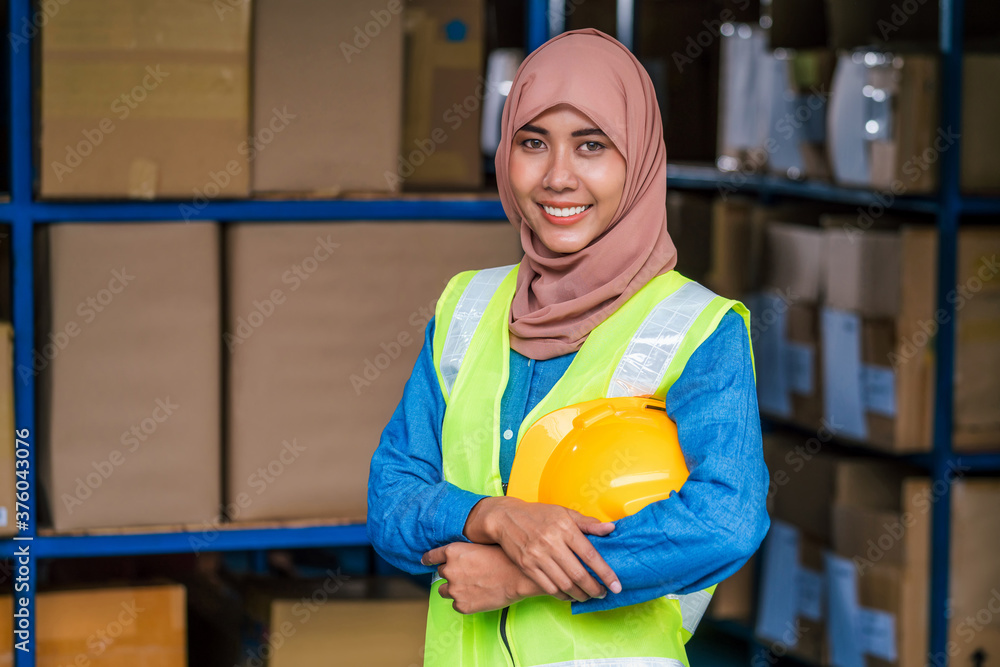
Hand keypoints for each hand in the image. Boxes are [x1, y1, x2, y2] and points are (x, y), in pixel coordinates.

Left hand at [421, 543, 571, 613]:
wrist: (516, 577)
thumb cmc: (504, 558)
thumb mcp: (481, 545)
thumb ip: (465, 550)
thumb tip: (460, 556)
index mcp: (452, 552)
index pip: (431, 556)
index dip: (429, 559)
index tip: (425, 561)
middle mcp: (449, 570)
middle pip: (441, 573)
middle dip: (451, 573)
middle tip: (466, 574)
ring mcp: (454, 589)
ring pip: (444, 591)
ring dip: (453, 589)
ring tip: (471, 587)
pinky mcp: (462, 605)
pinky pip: (456, 604)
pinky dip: (464, 601)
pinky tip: (478, 596)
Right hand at [463, 497, 620, 602]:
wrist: (505, 518)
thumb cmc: (538, 514)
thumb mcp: (564, 512)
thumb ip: (587, 523)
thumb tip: (611, 529)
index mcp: (565, 528)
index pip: (590, 554)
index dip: (605, 572)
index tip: (616, 585)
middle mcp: (551, 542)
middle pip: (578, 573)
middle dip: (594, 588)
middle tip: (603, 594)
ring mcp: (538, 555)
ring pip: (564, 584)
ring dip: (580, 594)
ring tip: (588, 596)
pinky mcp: (527, 566)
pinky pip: (548, 587)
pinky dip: (562, 595)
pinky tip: (570, 595)